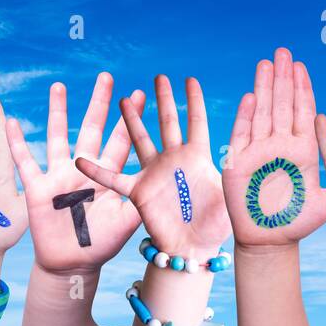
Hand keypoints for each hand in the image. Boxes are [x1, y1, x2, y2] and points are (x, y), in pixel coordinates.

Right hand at [7, 72, 143, 272]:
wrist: (72, 265)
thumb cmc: (102, 245)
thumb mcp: (126, 223)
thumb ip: (138, 202)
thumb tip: (158, 185)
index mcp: (107, 176)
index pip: (121, 141)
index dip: (130, 119)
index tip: (139, 94)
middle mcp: (83, 169)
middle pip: (92, 129)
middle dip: (99, 103)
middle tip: (107, 77)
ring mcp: (59, 176)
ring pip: (58, 136)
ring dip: (58, 111)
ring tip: (59, 85)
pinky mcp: (39, 188)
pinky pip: (25, 161)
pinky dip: (16, 143)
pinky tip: (9, 122)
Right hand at [77, 76, 229, 257]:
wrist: (193, 247)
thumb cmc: (215, 224)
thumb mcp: (228, 191)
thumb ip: (231, 167)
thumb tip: (245, 143)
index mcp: (197, 158)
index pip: (196, 122)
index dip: (193, 101)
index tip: (190, 79)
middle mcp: (173, 160)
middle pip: (167, 122)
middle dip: (163, 99)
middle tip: (159, 77)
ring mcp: (154, 174)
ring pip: (140, 140)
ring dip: (131, 120)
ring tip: (122, 99)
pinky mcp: (139, 191)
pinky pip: (113, 179)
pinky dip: (97, 171)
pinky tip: (80, 162)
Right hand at [223, 48, 325, 247]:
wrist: (269, 242)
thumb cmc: (298, 223)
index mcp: (302, 150)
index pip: (303, 112)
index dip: (302, 89)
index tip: (302, 66)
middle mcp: (280, 146)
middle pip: (281, 105)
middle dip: (283, 79)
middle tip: (283, 52)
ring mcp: (258, 152)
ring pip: (262, 113)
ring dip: (264, 88)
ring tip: (266, 64)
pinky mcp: (239, 163)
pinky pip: (243, 136)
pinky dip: (246, 117)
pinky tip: (251, 97)